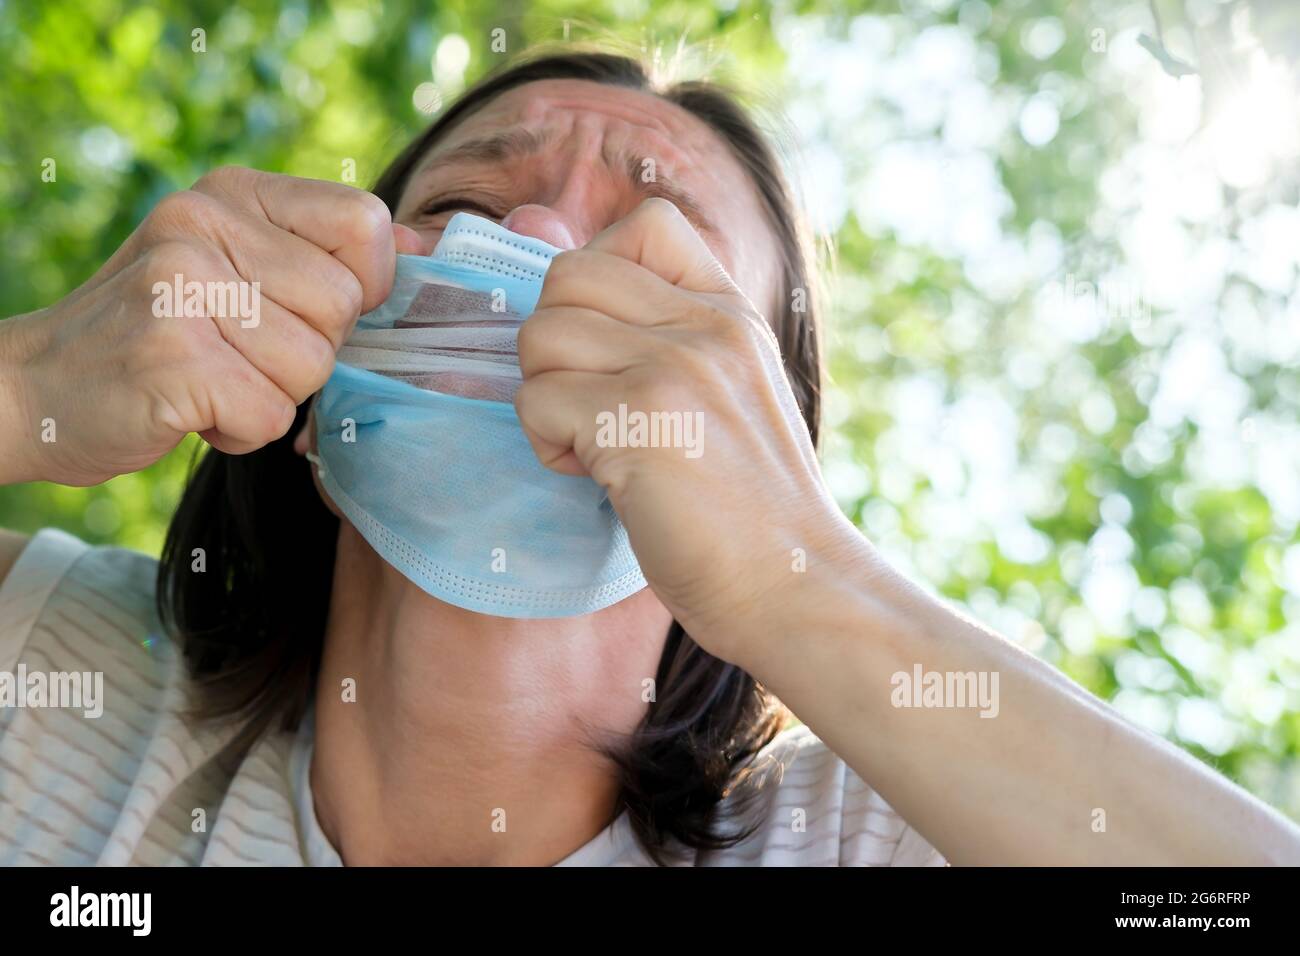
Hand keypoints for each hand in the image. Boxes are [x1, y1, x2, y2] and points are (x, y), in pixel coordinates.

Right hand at [0, 166, 421, 485]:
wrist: (34, 388)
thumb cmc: (158, 333)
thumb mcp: (236, 267)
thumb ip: (323, 254)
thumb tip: (427, 246)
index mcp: (232, 193)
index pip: (365, 223)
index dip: (366, 284)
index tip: (318, 312)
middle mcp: (203, 225)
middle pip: (342, 308)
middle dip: (310, 353)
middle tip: (243, 353)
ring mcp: (182, 287)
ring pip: (313, 367)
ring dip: (272, 395)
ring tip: (212, 379)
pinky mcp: (171, 357)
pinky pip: (271, 414)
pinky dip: (241, 431)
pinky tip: (194, 409)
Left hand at [514, 198, 852, 660]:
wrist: (794, 583)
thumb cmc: (751, 507)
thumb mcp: (734, 392)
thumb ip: (672, 340)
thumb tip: (567, 306)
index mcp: (730, 312)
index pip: (645, 224)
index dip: (599, 273)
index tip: (611, 345)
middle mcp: (705, 325)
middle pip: (568, 274)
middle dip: (553, 343)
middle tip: (588, 404)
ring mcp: (674, 367)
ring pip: (540, 334)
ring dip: (545, 397)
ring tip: (594, 445)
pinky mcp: (637, 420)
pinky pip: (537, 399)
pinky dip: (547, 444)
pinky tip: (597, 476)